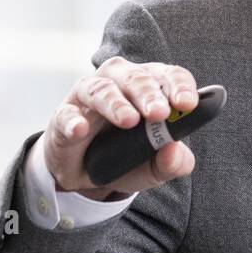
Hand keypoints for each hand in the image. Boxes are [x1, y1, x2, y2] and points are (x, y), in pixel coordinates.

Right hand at [42, 57, 197, 200]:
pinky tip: (81, 130)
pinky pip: (67, 114)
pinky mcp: (64, 115)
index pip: (169, 76)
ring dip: (116, 103)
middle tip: (159, 113)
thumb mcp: (154, 168)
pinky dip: (73, 121)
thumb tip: (175, 152)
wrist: (84, 176)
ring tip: (129, 120)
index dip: (179, 86)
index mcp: (150, 87)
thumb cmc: (126, 157)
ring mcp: (89, 96)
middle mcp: (120, 82)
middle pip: (137, 78)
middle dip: (149, 94)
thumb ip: (172, 163)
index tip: (187, 104)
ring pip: (102, 89)